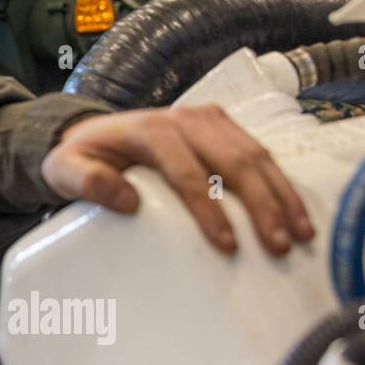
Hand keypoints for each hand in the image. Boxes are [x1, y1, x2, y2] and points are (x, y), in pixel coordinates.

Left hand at [40, 105, 313, 255]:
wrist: (95, 135)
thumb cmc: (82, 157)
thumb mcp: (64, 169)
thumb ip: (85, 181)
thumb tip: (125, 199)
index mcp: (150, 129)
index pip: (186, 171)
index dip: (208, 208)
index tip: (226, 244)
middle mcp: (186, 118)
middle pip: (233, 161)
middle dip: (260, 204)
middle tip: (278, 245)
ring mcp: (210, 120)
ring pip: (256, 156)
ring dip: (281, 196)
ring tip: (299, 236)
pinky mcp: (226, 128)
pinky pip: (262, 155)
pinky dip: (282, 185)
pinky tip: (298, 215)